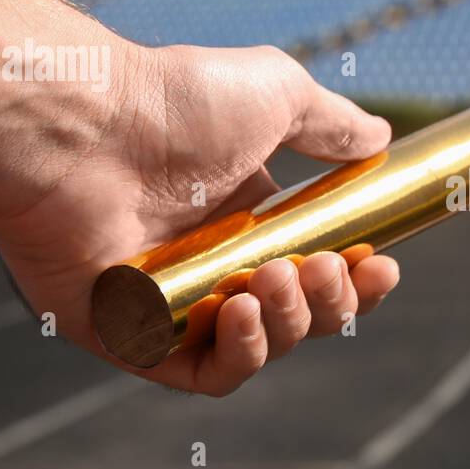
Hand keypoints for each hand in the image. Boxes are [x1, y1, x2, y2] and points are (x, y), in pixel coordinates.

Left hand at [0, 41, 399, 395]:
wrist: (84, 128)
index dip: (361, 278)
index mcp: (251, 218)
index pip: (322, 268)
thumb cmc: (174, 104)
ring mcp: (176, 304)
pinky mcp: (134, 337)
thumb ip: (333, 123)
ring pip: (261, 347)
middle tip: (322, 266)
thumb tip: (382, 139)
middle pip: (301, 315)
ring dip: (290, 322)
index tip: (385, 266)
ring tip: (276, 275)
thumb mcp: (278, 94)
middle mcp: (217, 264)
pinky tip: (241, 313)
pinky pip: (201, 374)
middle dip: (331, 302)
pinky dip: (238, 355)